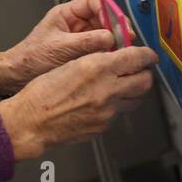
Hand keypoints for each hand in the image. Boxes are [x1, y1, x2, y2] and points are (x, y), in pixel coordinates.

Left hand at [0, 0, 119, 94]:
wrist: (18, 76)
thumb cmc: (30, 58)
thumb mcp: (59, 48)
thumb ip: (86, 41)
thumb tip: (110, 37)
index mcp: (67, 13)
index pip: (94, 2)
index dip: (108, 10)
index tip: (116, 24)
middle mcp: (75, 23)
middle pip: (104, 17)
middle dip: (115, 27)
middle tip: (125, 38)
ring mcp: (80, 38)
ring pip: (105, 33)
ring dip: (114, 41)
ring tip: (120, 50)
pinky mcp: (82, 53)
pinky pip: (101, 49)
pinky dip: (108, 53)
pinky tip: (112, 59)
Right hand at [0, 47, 157, 159]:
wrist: (32, 122)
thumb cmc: (43, 92)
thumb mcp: (71, 63)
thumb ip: (97, 59)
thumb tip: (116, 57)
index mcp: (97, 68)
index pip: (136, 58)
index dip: (147, 55)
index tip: (149, 55)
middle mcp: (107, 90)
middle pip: (144, 81)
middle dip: (145, 74)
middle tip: (140, 71)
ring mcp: (108, 111)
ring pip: (135, 100)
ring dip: (133, 91)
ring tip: (123, 86)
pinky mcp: (104, 126)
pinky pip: (118, 114)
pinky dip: (116, 106)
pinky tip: (102, 102)